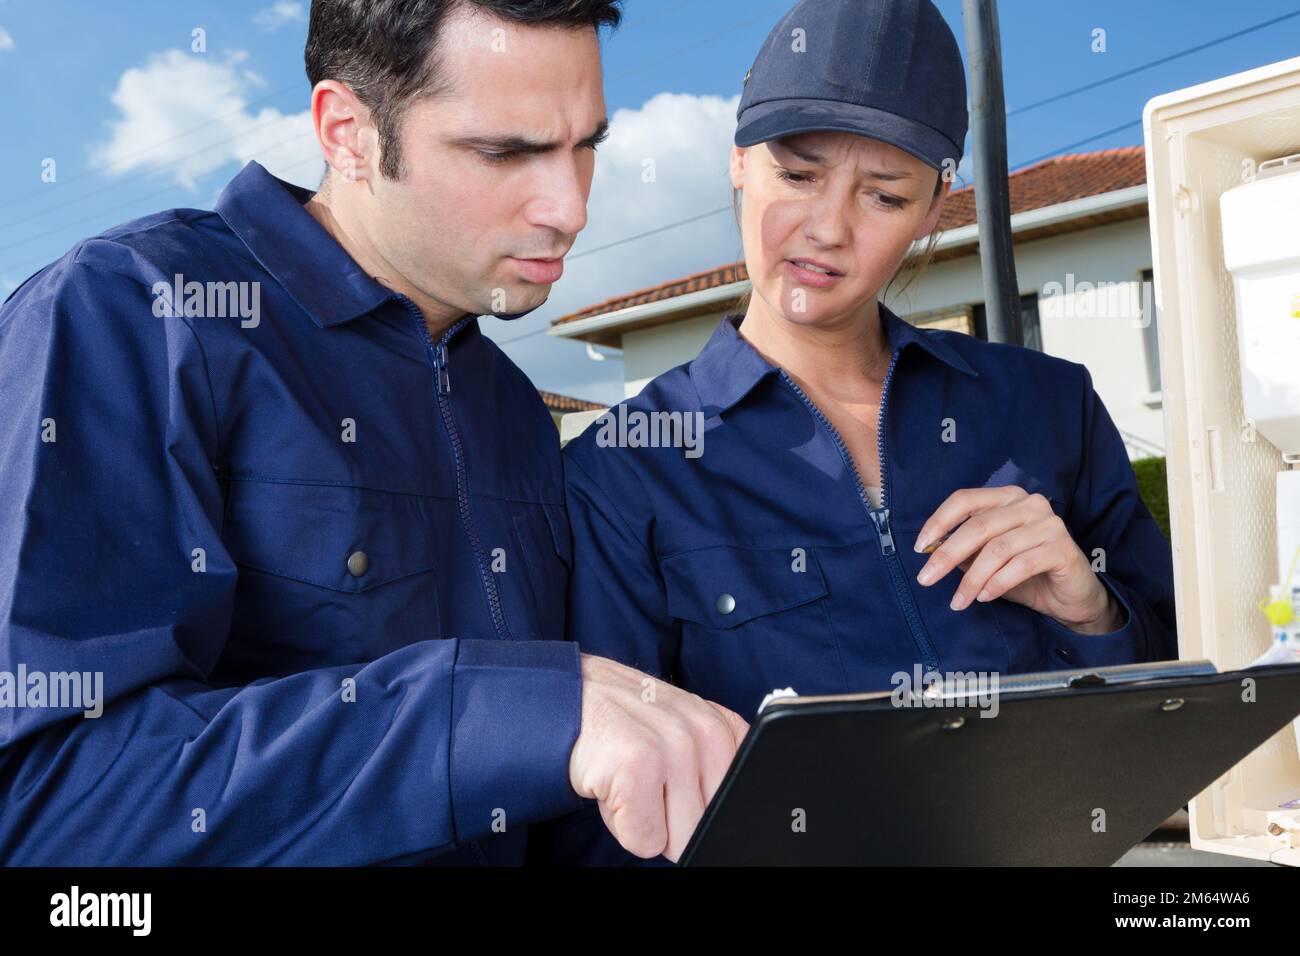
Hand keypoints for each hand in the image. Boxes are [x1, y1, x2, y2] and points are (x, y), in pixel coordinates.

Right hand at [568, 654, 749, 861]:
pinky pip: (644, 839)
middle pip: (705, 828)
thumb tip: (721, 830)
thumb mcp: (680, 733)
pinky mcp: (637, 766)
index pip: (738, 806)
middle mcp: (705, 733)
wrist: (563, 697)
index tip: (677, 794)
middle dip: (670, 819)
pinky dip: (620, 824)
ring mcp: (672, 747)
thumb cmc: (623, 725)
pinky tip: (609, 782)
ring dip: (643, 820)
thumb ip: (710, 772)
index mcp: (723, 729)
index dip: (703, 813)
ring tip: (627, 779)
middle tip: (643, 779)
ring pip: (678, 840)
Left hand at [913, 486, 1123, 633]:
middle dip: (947, 555)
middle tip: (926, 579)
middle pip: (978, 525)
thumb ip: (964, 551)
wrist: (1070, 598)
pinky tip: (985, 597)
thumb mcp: (986, 561)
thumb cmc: (1024, 575)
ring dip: (972, 579)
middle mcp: (1029, 503)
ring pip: (997, 549)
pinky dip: (997, 583)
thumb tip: (930, 550)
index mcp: (1007, 497)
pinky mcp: (1062, 548)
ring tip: (959, 600)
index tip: (920, 548)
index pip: (965, 499)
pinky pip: (1021, 565)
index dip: (939, 521)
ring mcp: (1049, 523)